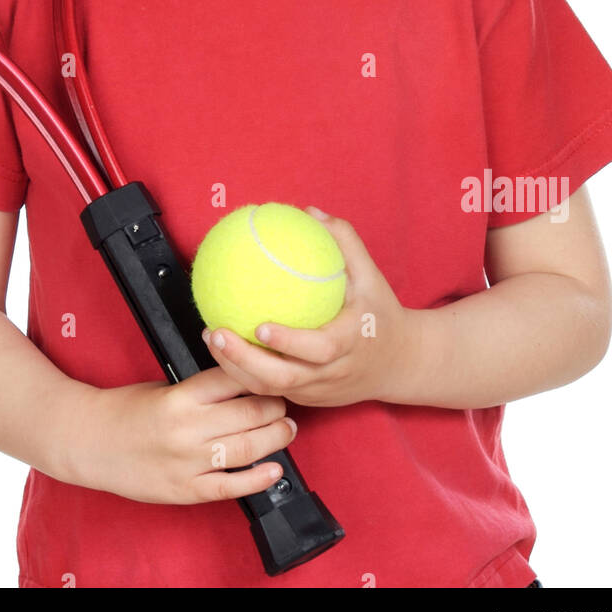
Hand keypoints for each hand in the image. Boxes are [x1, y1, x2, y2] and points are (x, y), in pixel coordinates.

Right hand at [67, 369, 297, 504]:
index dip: (260, 375)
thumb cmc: (126, 409)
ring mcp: (188, 462)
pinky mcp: (186, 490)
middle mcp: (187, 429)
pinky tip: (275, 470)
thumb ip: (201, 388)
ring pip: (247, 449)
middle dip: (276, 407)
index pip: (234, 380)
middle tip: (285, 402)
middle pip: (250, 414)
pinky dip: (258, 480)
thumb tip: (244, 383)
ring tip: (287, 428)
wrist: (90, 442)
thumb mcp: (164, 386)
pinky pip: (230, 487)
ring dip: (276, 438)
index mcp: (181, 397)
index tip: (272, 373)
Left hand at [200, 206, 416, 407]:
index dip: (288, 342)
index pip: (319, 349)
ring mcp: (319, 391)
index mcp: (352, 343)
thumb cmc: (381, 314)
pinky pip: (272, 390)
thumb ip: (344, 242)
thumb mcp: (371, 276)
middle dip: (245, 360)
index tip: (259, 325)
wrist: (400, 363)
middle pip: (285, 379)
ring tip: (210, 338)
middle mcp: (334, 373)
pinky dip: (244, 373)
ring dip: (236, 368)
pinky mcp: (309, 400)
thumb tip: (310, 211)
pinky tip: (222, 349)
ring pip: (272, 390)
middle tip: (216, 332)